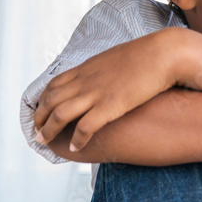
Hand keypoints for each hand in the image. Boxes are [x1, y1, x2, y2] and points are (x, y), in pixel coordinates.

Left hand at [33, 29, 176, 151]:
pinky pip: (85, 127)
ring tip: (43, 141)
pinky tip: (76, 147)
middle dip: (39, 117)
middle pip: (51, 100)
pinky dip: (77, 139)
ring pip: (60, 114)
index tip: (40, 111)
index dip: (43, 99)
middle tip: (36, 131)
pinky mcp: (110, 106)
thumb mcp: (117, 58)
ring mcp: (97, 93)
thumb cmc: (148, 55)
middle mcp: (86, 80)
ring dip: (48, 130)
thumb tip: (105, 76)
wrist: (165, 54)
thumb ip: (105, 69)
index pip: (54, 84)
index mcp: (87, 68)